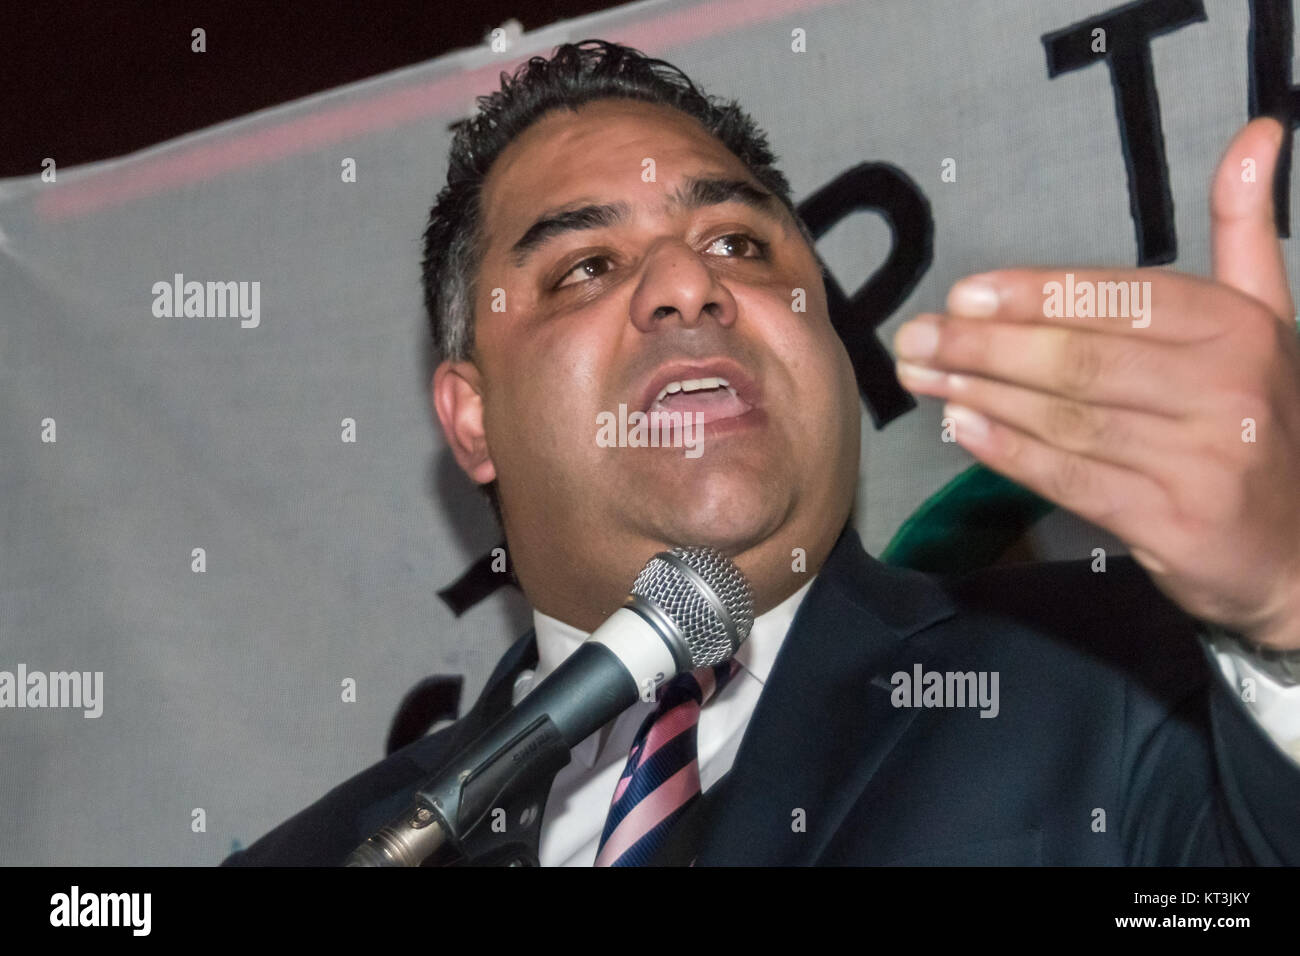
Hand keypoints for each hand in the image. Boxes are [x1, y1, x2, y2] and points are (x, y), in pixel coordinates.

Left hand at [892, 117, 1299, 649]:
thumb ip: (1244, 229)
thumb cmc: (1261, 416)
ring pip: (1067, 419)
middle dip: (985, 347)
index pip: (1120, 300)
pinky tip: (962, 429)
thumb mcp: (1267, 318)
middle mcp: (1227, 390)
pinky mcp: (1174, 523)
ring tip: (922, 376)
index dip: (1035, 295)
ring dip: (982, 394)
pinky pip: (1074, 480)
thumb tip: (1256, 131)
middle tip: (915, 338)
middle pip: (1081, 361)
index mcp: (1239, 327)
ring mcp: (1203, 462)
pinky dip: (1010, 453)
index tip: (964, 293)